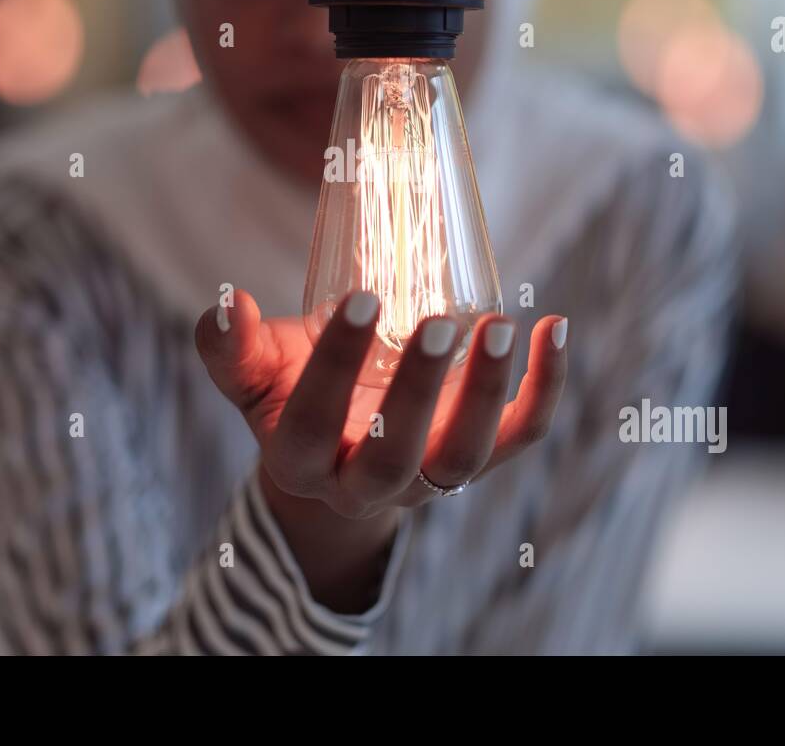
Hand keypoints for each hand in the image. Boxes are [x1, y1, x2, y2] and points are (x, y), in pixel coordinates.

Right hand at [195, 290, 568, 518]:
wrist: (341, 446)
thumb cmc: (292, 392)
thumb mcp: (253, 376)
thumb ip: (232, 347)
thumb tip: (229, 303)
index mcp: (302, 459)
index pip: (314, 423)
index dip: (335, 367)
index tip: (361, 300)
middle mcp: (365, 483)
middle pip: (394, 457)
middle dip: (419, 395)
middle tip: (438, 324)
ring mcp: (427, 477)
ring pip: (463, 456)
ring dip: (487, 394)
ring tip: (502, 325)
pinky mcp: (477, 459)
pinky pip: (518, 436)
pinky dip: (545, 389)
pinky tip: (554, 328)